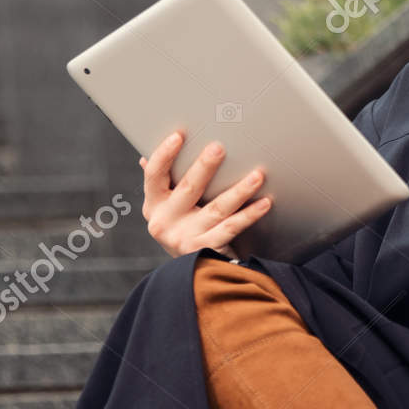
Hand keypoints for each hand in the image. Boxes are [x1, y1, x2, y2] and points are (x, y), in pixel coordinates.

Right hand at [138, 131, 271, 259]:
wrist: (192, 273)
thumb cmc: (182, 227)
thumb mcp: (167, 208)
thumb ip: (160, 184)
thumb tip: (144, 157)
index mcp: (153, 206)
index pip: (153, 175)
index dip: (163, 154)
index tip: (179, 136)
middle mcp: (164, 223)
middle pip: (188, 188)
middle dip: (204, 167)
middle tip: (219, 148)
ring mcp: (184, 238)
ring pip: (217, 209)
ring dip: (239, 190)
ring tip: (257, 175)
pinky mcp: (205, 251)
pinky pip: (232, 228)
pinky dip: (250, 215)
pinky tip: (264, 202)